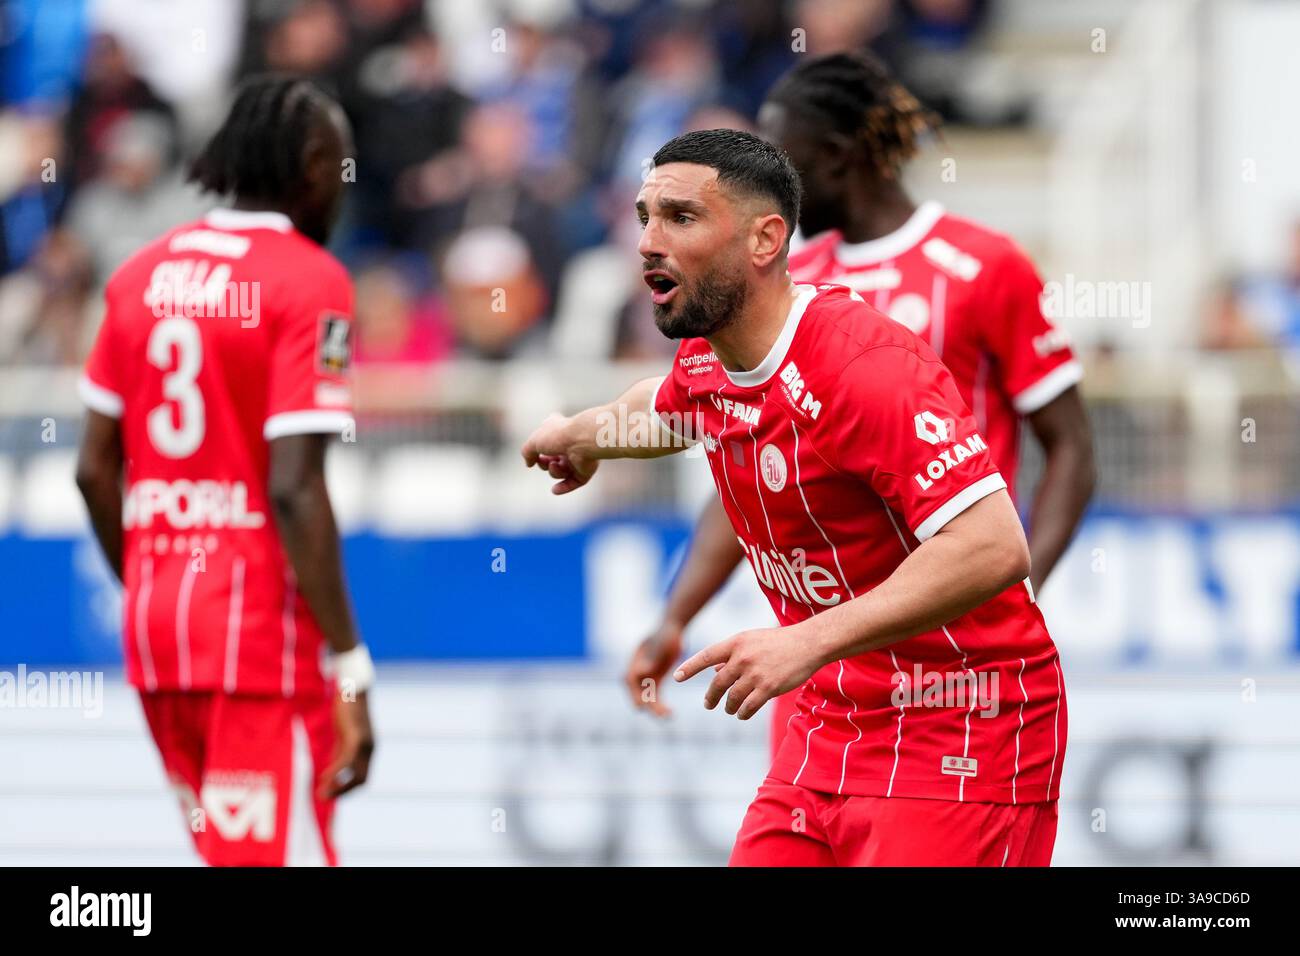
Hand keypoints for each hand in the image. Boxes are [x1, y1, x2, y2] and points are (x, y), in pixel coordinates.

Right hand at [318, 690, 374, 798]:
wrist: (351, 687)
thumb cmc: (346, 711)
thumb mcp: (342, 736)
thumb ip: (339, 753)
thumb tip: (331, 774)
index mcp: (368, 750)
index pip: (362, 777)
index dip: (348, 789)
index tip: (332, 795)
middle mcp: (369, 749)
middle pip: (362, 780)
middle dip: (343, 792)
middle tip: (324, 798)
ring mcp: (365, 743)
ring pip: (356, 773)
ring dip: (339, 786)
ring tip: (322, 794)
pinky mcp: (356, 736)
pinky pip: (347, 760)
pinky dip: (336, 772)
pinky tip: (324, 778)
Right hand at [521, 412, 598, 494]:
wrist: (582, 440)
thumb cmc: (558, 436)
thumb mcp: (534, 442)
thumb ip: (527, 452)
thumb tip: (529, 463)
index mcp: (557, 430)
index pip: (547, 436)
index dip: (539, 445)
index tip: (534, 452)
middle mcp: (569, 443)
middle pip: (552, 459)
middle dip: (544, 464)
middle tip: (545, 461)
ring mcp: (578, 457)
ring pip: (561, 471)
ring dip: (554, 472)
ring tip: (555, 465)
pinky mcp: (586, 469)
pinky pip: (574, 482)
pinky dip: (564, 487)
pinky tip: (554, 490)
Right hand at [625, 620, 684, 716]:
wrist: (673, 629)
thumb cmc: (666, 634)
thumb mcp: (661, 643)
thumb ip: (651, 657)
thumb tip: (640, 673)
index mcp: (635, 660)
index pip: (630, 679)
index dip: (636, 692)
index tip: (644, 704)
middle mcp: (637, 670)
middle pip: (636, 691)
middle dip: (646, 703)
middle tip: (660, 714)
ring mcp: (645, 676)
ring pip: (645, 696)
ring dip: (654, 708)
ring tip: (667, 716)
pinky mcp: (654, 680)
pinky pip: (654, 696)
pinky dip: (659, 705)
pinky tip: (668, 713)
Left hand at [673, 625, 819, 719]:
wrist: (807, 644)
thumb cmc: (778, 641)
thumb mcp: (751, 641)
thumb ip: (732, 655)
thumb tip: (714, 672)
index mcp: (736, 643)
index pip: (706, 656)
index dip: (690, 668)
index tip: (676, 677)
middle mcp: (742, 658)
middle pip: (718, 684)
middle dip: (711, 697)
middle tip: (708, 705)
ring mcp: (755, 674)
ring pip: (732, 699)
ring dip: (729, 707)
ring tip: (729, 709)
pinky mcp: (769, 688)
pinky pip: (748, 707)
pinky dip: (743, 713)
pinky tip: (742, 714)